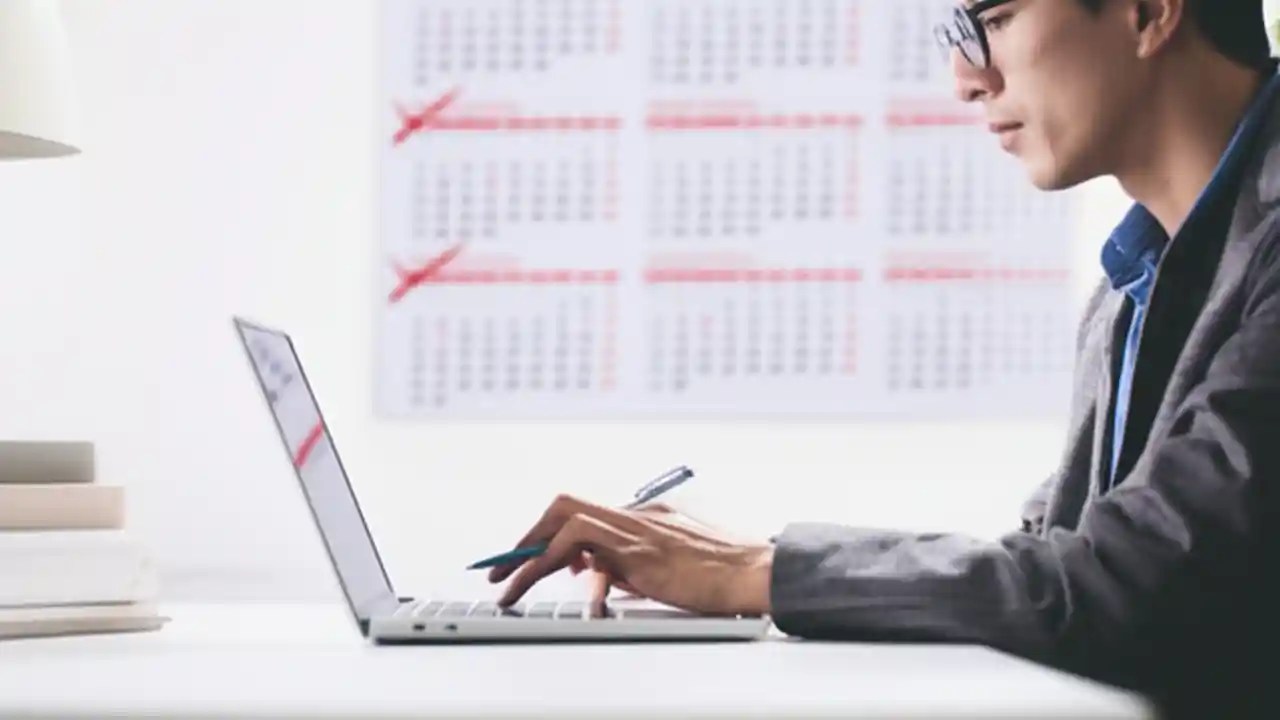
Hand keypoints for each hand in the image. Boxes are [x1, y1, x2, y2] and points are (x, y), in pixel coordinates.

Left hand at [487, 494, 773, 615]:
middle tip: (504, 567)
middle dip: (529, 535)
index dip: (549, 535)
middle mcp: (637, 514)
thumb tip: (596, 575)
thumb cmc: (723, 575)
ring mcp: (637, 528)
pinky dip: (551, 567)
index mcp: (645, 515)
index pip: (585, 515)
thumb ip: (633, 564)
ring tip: (508, 585)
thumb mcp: (670, 567)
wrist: (755, 573)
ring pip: (564, 521)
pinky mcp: (638, 549)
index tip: (527, 557)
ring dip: (528, 556)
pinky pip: (580, 548)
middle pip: (566, 505)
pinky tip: (542, 590)